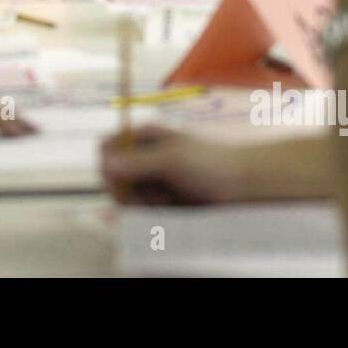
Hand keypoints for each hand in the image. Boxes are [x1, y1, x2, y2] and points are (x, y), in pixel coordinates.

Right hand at [101, 126, 242, 204]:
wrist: (243, 186)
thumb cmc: (209, 165)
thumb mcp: (172, 160)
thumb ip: (137, 162)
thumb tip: (104, 164)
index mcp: (144, 136)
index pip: (107, 147)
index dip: (106, 165)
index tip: (118, 180)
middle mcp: (143, 155)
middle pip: (112, 175)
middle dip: (124, 190)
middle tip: (146, 198)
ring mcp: (152, 178)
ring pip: (126, 194)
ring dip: (140, 203)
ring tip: (165, 201)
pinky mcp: (160, 198)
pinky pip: (141, 207)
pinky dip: (150, 211)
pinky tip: (169, 207)